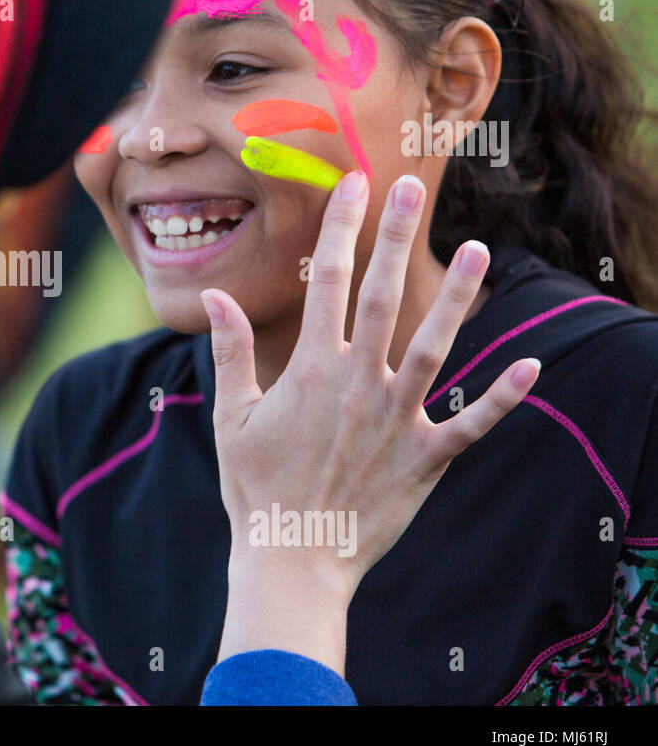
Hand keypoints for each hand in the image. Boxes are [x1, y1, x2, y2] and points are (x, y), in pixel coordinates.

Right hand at [201, 171, 539, 670]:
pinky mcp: (426, 459)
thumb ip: (231, 350)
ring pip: (435, 347)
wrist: (290, 559)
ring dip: (459, 298)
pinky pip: (471, 424)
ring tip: (481, 248)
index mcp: (310, 369)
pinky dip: (501, 397)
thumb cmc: (254, 490)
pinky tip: (531, 365)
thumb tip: (214, 294)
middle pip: (383, 296)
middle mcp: (357, 384)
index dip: (341, 228)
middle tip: (413, 188)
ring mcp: (396, 420)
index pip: (328, 282)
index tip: (353, 186)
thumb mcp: (230, 417)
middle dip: (396, 237)